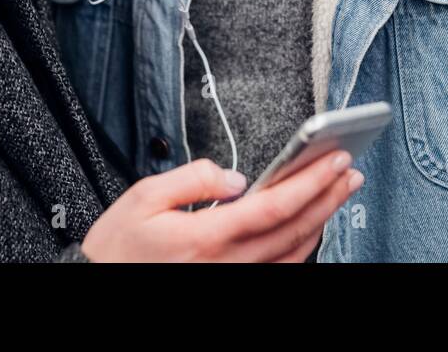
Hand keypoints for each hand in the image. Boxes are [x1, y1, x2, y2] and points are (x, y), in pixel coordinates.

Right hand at [81, 152, 361, 261]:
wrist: (97, 285)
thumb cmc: (118, 246)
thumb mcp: (144, 197)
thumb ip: (194, 179)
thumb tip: (236, 178)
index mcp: (206, 238)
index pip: (275, 205)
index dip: (312, 182)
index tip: (334, 159)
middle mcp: (227, 266)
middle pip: (295, 230)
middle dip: (328, 197)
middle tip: (350, 170)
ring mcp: (233, 282)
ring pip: (294, 255)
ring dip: (321, 221)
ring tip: (337, 192)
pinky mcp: (232, 287)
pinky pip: (279, 271)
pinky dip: (302, 248)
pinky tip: (309, 227)